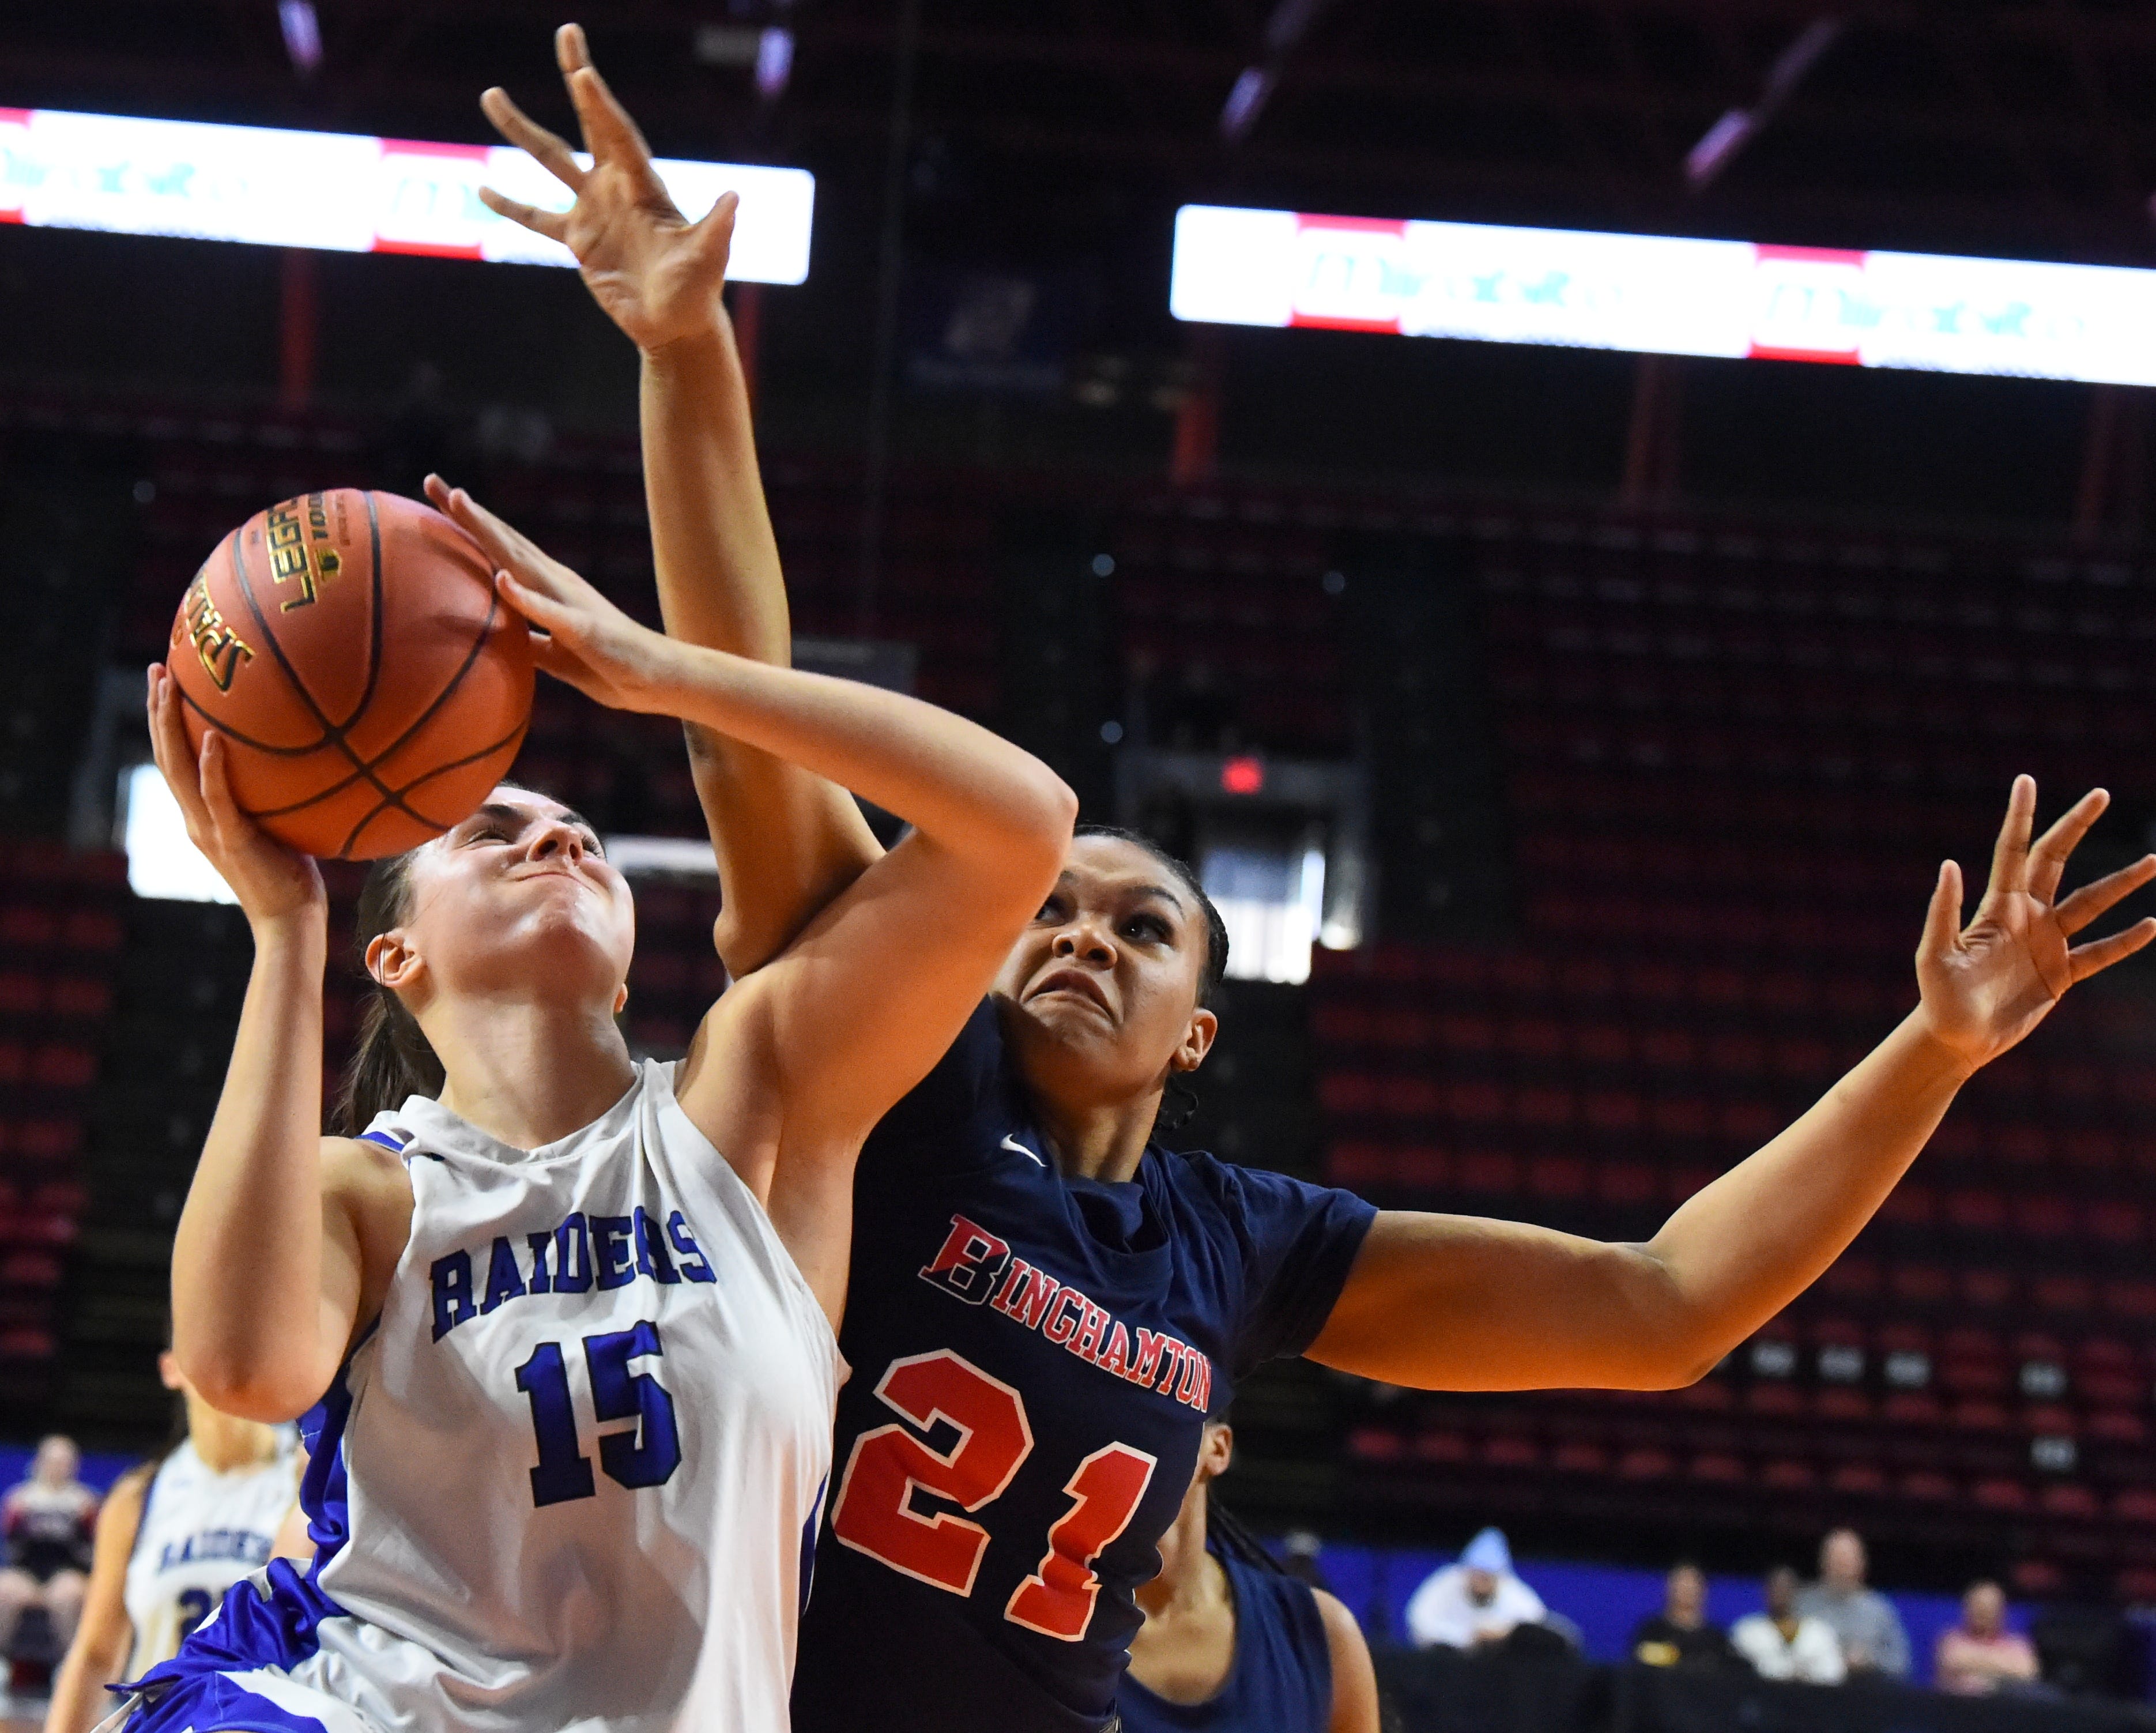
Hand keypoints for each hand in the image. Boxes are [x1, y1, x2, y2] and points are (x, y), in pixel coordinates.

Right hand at [145, 665, 323, 929]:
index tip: (166, 681)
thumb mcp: (281, 825)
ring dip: (170, 726)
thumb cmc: (294, 875)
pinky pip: (218, 799)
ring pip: (178, 770)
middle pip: (165, 755)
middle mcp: (196, 819)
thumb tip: (304, 755)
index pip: (176, 759)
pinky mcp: (232, 841)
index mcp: (203, 815)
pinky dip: (212, 769)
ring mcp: (210, 830)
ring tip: (168, 687)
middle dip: (158, 710)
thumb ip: (276, 795)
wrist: (290, 920)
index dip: (166, 721)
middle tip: (157, 668)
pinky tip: (214, 739)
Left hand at [426, 475, 673, 714]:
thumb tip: (491, 634)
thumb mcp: (554, 654)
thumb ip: (525, 637)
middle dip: (468, 513)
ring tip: (461, 505)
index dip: (468, 523)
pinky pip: (549, 611)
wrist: (656, 680)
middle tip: (433, 481)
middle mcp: (556, 583)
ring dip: (491, 533)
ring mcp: (570, 602)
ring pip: (522, 561)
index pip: (501, 548)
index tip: (435, 495)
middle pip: (505, 540)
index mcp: (547, 587)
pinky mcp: (583, 629)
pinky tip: (502, 579)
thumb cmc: (607, 666)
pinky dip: (524, 596)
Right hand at [479, 24, 738, 352]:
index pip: (618, 135)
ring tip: (491, 95)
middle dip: (578, 78)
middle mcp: (616, 187)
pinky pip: (536, 218)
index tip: (582, 71)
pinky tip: (483, 190)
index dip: (600, 105)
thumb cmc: (697, 289)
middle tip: (568, 33)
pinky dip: (511, 206)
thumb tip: (733, 197)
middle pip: (590, 122)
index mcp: (644, 184)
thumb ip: (716, 226)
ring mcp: (594, 210)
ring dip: (520, 129)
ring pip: (551, 159)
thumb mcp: (708, 256)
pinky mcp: (578, 240)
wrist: (676, 323)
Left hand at [1915, 775, 2155, 1069]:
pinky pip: (2100, 952)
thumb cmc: (1939, 997)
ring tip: (2154, 859)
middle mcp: (2026, 916)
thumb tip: (1950, 864)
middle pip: (2056, 860)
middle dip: (2076, 826)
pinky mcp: (2062, 974)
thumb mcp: (1935, 954)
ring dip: (2123, 882)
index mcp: (1996, 906)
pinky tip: (2151, 924)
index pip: (2012, 850)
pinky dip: (2125, 941)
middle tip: (2101, 794)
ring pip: (2091, 902)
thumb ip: (1945, 912)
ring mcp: (2047, 943)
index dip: (2019, 816)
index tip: (2025, 780)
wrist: (1956, 1038)